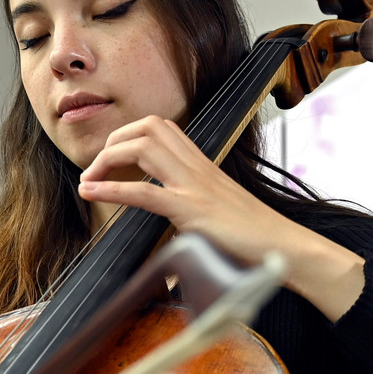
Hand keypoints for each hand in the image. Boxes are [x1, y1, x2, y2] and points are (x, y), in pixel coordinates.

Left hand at [78, 115, 366, 320]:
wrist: (284, 246)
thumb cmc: (255, 235)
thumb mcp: (218, 212)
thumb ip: (194, 208)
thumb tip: (175, 225)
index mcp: (202, 164)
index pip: (161, 128)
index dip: (128, 135)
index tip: (110, 158)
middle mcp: (196, 167)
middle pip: (146, 128)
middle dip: (112, 143)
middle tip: (95, 169)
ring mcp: (193, 186)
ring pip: (141, 148)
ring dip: (106, 160)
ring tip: (88, 179)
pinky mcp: (191, 211)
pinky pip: (143, 192)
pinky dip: (111, 189)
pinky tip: (91, 193)